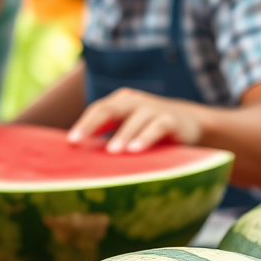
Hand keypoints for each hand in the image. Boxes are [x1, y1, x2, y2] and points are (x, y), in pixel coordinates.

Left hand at [68, 88, 202, 153]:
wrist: (190, 123)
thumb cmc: (149, 129)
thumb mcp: (127, 128)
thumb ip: (108, 136)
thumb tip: (78, 158)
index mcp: (119, 102)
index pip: (97, 110)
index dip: (83, 124)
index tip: (69, 141)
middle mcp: (133, 102)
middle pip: (108, 109)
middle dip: (90, 124)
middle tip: (76, 140)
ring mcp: (152, 109)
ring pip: (134, 119)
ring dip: (122, 135)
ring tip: (111, 152)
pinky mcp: (171, 120)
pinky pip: (157, 127)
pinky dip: (146, 137)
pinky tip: (135, 150)